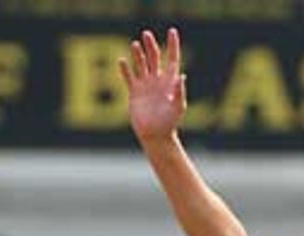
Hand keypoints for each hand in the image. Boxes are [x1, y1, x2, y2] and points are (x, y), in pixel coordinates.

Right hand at [121, 27, 186, 144]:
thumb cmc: (170, 123)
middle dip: (151, 46)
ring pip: (140, 64)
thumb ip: (179, 91)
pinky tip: (122, 60)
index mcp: (170, 81)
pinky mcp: (134, 92)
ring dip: (138, 54)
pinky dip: (125, 69)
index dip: (173, 45)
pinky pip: (129, 77)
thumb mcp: (178, 107)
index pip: (172, 59)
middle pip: (154, 57)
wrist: (156, 136)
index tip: (172, 31)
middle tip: (146, 34)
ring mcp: (145, 85)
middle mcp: (157, 80)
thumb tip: (181, 76)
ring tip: (135, 45)